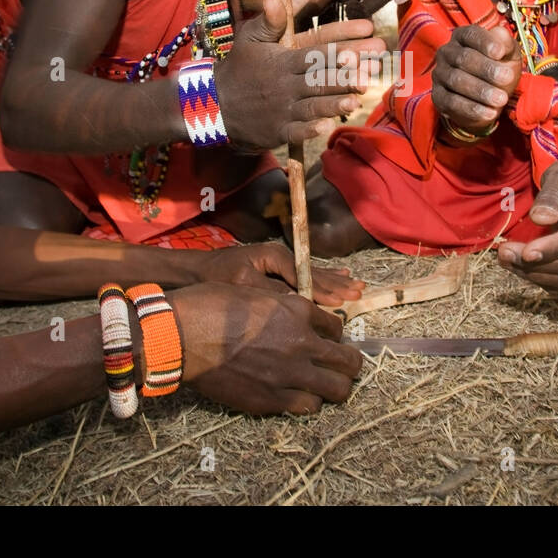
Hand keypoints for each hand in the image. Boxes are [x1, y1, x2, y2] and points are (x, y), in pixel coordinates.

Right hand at [168, 282, 362, 414]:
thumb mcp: (255, 292)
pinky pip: (305, 407)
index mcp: (297, 312)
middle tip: (338, 365)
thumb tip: (302, 316)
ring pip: (336, 392)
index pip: (338, 327)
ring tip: (318, 384)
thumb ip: (286, 306)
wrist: (182, 336)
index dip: (334, 334)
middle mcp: (300, 345)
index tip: (326, 339)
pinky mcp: (269, 401)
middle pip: (350, 364)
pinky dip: (305, 401)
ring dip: (330, 387)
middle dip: (348, 364)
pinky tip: (292, 393)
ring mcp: (288, 376)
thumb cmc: (211, 306)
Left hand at [186, 242, 364, 307]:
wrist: (198, 270)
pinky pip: (305, 276)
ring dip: (335, 281)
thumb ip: (270, 292)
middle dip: (337, 284)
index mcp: (275, 256)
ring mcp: (280, 263)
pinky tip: (339, 277)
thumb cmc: (217, 276)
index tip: (340, 300)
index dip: (323, 289)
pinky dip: (323, 279)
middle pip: (314, 273)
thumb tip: (295, 301)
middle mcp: (281, 256)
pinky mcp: (277, 270)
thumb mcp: (242, 284)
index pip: (304, 275)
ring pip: (313, 274)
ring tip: (357, 285)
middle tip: (359, 291)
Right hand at [218, 0, 384, 148]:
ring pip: (311, 106)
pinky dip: (309, 130)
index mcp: (282, 61)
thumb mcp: (250, 37)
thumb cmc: (239, 67)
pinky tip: (326, 127)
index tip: (356, 48)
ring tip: (355, 100)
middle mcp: (285, 85)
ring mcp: (281, 110)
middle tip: (369, 74)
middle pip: (318, 80)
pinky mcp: (277, 131)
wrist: (214, 104)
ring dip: (333, 104)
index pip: (313, 54)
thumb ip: (270, 19)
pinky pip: (295, 132)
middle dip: (344, 77)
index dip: (336, 51)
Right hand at [432, 25, 522, 134]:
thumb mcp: (509, 55)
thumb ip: (506, 43)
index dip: (485, 42)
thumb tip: (500, 34)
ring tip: (501, 99)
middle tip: (507, 78)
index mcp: (463, 37)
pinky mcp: (437, 96)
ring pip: (456, 80)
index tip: (500, 52)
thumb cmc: (499, 70)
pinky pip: (451, 102)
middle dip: (486, 69)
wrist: (489, 100)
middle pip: (463, 58)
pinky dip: (472, 108)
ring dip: (481, 90)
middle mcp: (447, 52)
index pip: (471, 34)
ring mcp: (439, 74)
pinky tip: (490, 112)